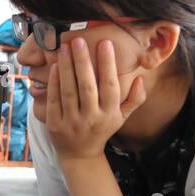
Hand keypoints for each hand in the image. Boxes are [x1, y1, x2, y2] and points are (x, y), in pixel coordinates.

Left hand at [47, 36, 146, 160]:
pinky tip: (55, 67)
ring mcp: (72, 122)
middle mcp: (91, 119)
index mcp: (110, 115)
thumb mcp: (121, 117)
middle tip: (79, 40)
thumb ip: (135, 99)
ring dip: (66, 68)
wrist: (80, 155)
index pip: (110, 86)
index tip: (105, 43)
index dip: (108, 64)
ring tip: (65, 48)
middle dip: (83, 62)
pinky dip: (54, 83)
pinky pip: (54, 100)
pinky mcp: (55, 124)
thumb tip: (140, 78)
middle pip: (87, 87)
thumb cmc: (102, 129)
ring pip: (69, 91)